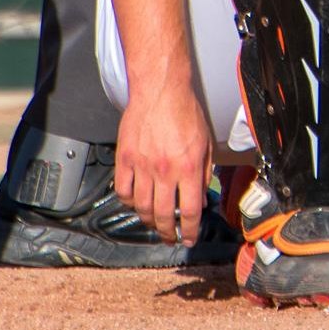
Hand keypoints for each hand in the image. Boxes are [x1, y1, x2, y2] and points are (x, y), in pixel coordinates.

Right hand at [113, 85, 214, 245]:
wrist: (160, 91)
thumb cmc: (185, 113)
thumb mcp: (206, 144)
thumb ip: (204, 174)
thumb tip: (199, 200)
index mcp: (188, 168)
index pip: (188, 211)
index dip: (190, 230)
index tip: (190, 238)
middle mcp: (164, 171)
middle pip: (162, 215)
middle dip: (168, 232)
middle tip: (171, 238)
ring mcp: (142, 166)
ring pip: (141, 207)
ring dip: (148, 221)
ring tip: (154, 224)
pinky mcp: (125, 159)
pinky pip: (123, 191)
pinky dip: (128, 202)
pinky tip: (135, 203)